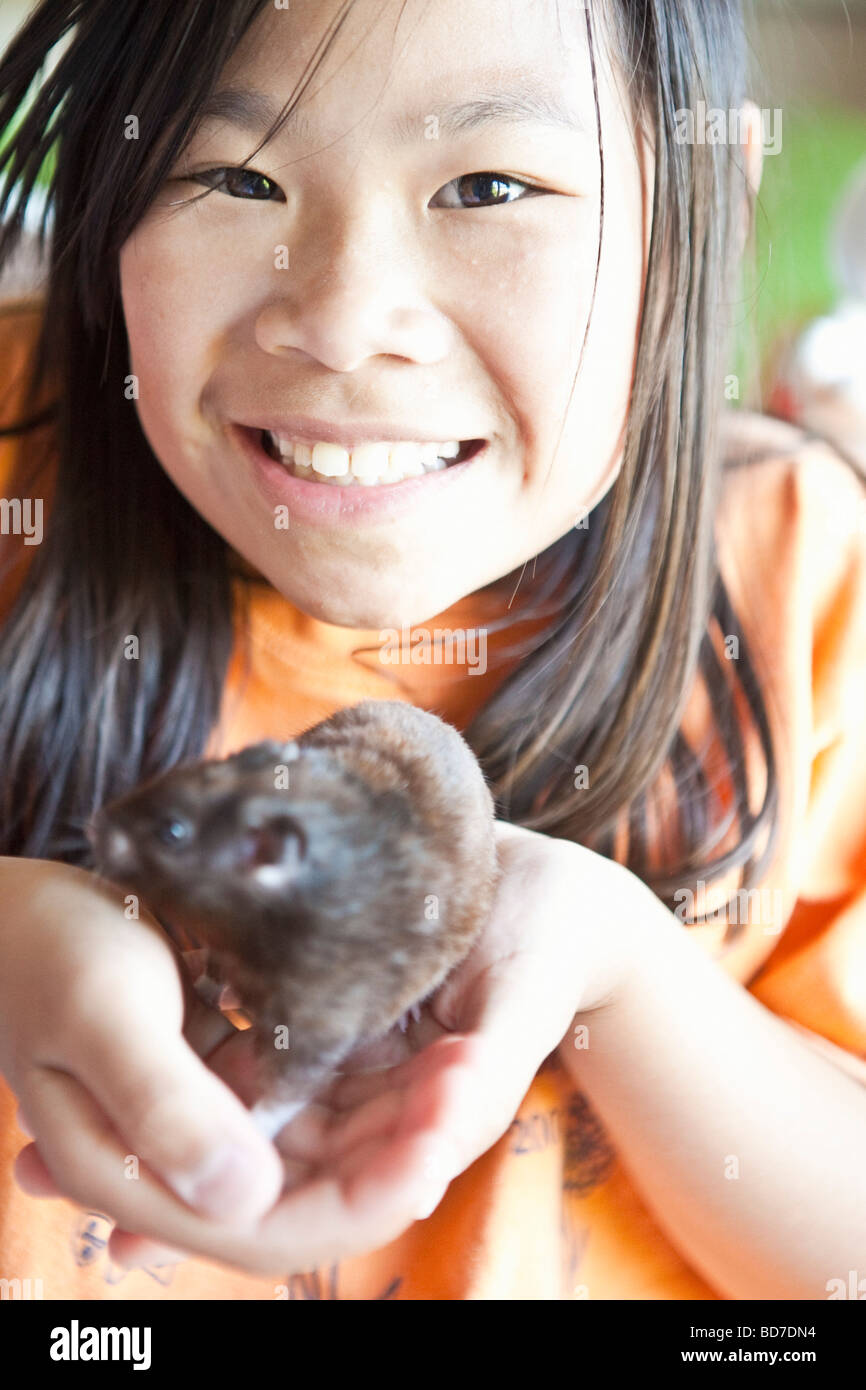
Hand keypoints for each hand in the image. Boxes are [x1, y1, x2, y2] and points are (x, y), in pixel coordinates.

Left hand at [16, 822, 643, 1276]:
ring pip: (239, 1116)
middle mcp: (369, 1105)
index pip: (326, 1199)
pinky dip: (183, 1065)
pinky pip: (247, 1051)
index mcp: (420, 1124)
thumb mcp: (525, 1002)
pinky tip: (113, 1055)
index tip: (163, 1185)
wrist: (551, 884)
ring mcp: (342, 1060)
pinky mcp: (323, 1012)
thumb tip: (429, 1152)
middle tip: (57, 1169)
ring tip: (45, 1142)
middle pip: (257, 1167)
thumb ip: (486, 1076)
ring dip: (155, 1133)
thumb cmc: (555, 942)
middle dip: (166, 1182)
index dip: (241, 1206)